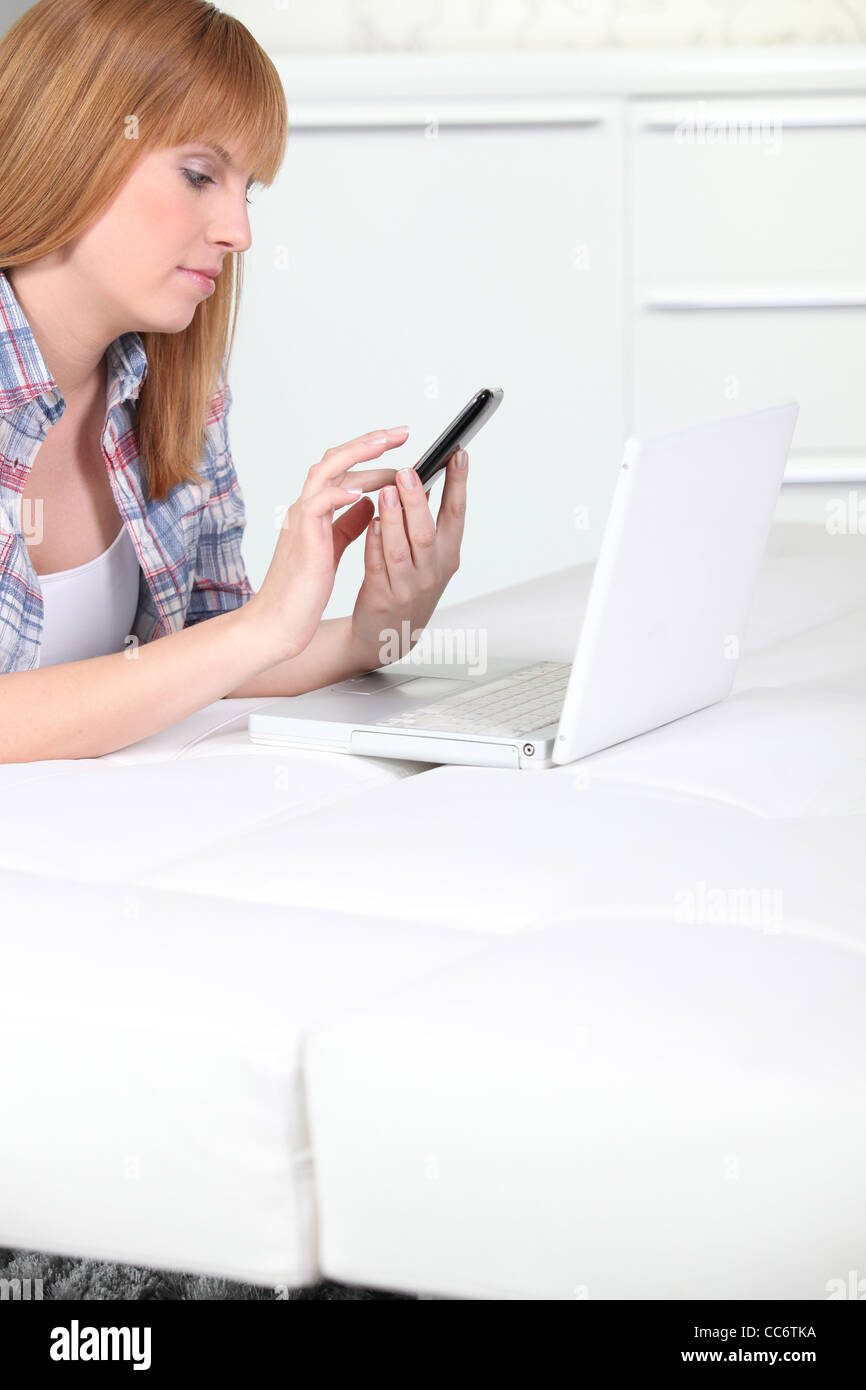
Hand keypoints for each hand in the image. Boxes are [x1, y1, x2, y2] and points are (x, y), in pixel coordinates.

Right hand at [251, 426, 409, 660]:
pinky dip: (338, 494)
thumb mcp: (333, 548)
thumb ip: (348, 523)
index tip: (400, 445)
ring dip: (356, 455)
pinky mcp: (302, 538)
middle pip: (335, 459)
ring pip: (325, 471)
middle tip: (402, 432)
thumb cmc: (302, 589)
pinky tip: (360, 491)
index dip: (371, 453)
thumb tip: (369, 502)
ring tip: (385, 444)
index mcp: (316, 509)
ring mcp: (301, 519)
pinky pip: (318, 504)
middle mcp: (306, 506)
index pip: (344, 468)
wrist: (277, 622)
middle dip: (369, 442)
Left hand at [349, 445, 467, 663]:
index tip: (458, 454)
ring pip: (401, 549)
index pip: (456, 515)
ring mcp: (408, 588)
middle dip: (417, 501)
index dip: (458, 484)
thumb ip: (427, 523)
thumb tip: (424, 477)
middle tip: (408, 471)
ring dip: (394, 519)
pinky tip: (371, 524)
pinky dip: (375, 545)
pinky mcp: (382, 598)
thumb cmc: (409, 588)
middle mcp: (432, 572)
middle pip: (426, 532)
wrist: (388, 636)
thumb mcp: (429, 558)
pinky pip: (378, 568)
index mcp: (447, 556)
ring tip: (387, 491)